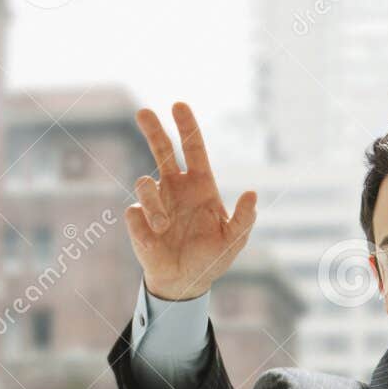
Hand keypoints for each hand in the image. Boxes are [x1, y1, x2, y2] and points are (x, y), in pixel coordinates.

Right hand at [123, 101, 256, 300]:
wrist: (185, 282)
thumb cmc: (210, 258)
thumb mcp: (233, 241)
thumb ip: (244, 219)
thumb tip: (253, 193)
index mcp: (200, 185)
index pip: (194, 149)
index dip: (187, 127)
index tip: (178, 106)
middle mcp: (175, 186)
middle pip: (161, 148)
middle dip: (153, 129)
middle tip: (143, 112)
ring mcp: (155, 200)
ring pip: (144, 183)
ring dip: (153, 204)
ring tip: (163, 227)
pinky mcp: (138, 218)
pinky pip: (134, 212)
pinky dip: (144, 225)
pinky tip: (154, 239)